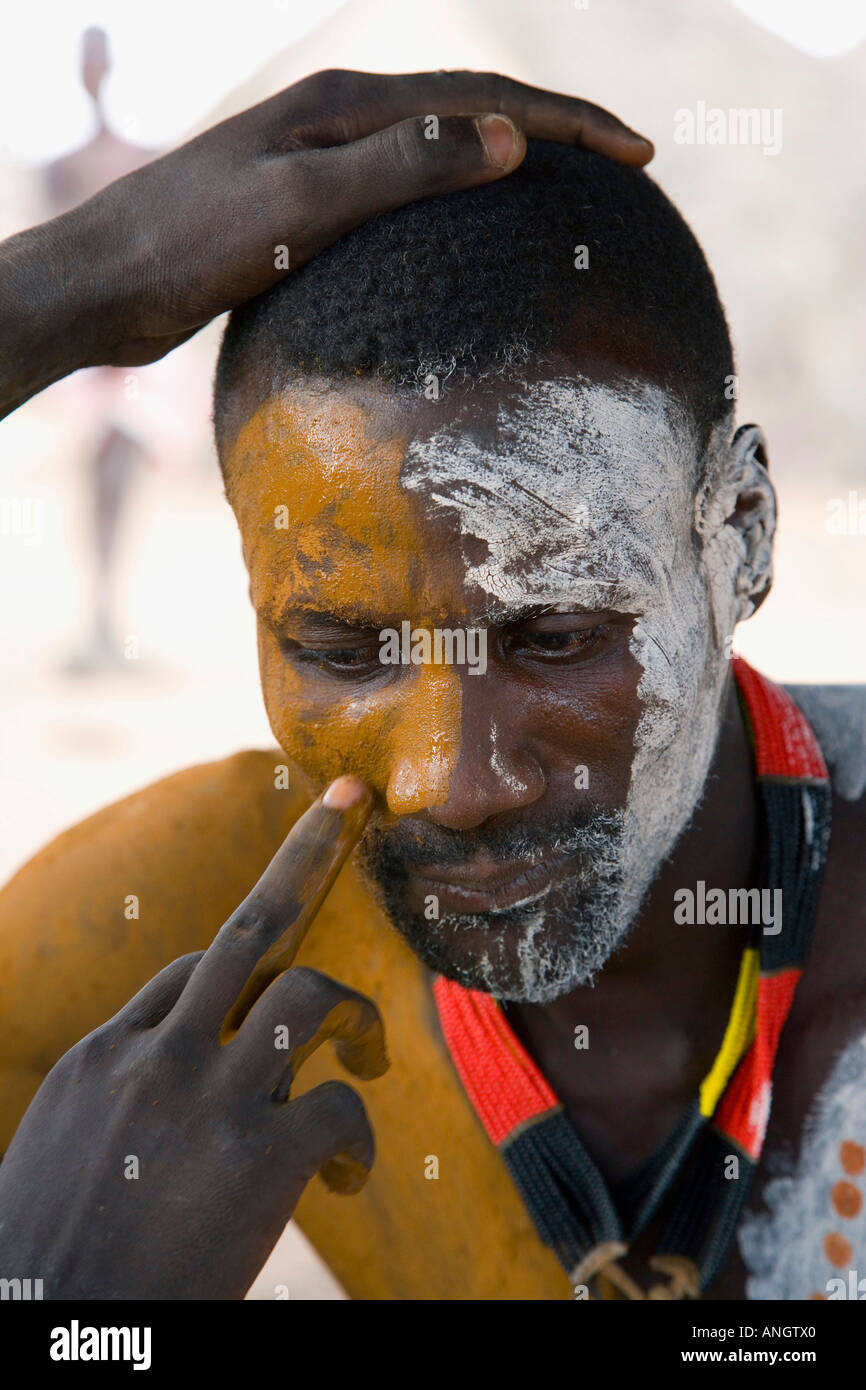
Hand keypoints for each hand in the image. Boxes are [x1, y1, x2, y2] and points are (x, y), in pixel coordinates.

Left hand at [0, 69, 651, 412]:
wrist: (109, 282)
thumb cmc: (194, 246)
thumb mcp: (303, 206)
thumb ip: (403, 166)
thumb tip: (509, 136)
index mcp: (349, 102)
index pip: (485, 97)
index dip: (568, 120)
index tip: (637, 151)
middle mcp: (340, 116)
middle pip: (472, 107)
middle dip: (554, 129)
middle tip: (623, 164)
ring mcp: (321, 156)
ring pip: (440, 146)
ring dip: (507, 157)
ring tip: (562, 191)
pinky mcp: (304, 203)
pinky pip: (404, 190)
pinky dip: (455, 200)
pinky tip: (464, 237)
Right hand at [0, 775, 385, 1299]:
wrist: (46, 1331)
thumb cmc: (50, 1261)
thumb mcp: (61, 1152)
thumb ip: (114, 1102)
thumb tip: (157, 1079)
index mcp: (105, 1056)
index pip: (192, 972)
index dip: (245, 961)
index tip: (279, 936)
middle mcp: (155, 1058)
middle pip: (247, 928)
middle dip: (306, 856)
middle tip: (348, 805)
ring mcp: (207, 1102)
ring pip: (306, 996)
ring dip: (352, 1015)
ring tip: (364, 1054)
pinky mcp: (257, 1159)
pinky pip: (338, 1108)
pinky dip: (354, 1139)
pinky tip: (340, 1177)